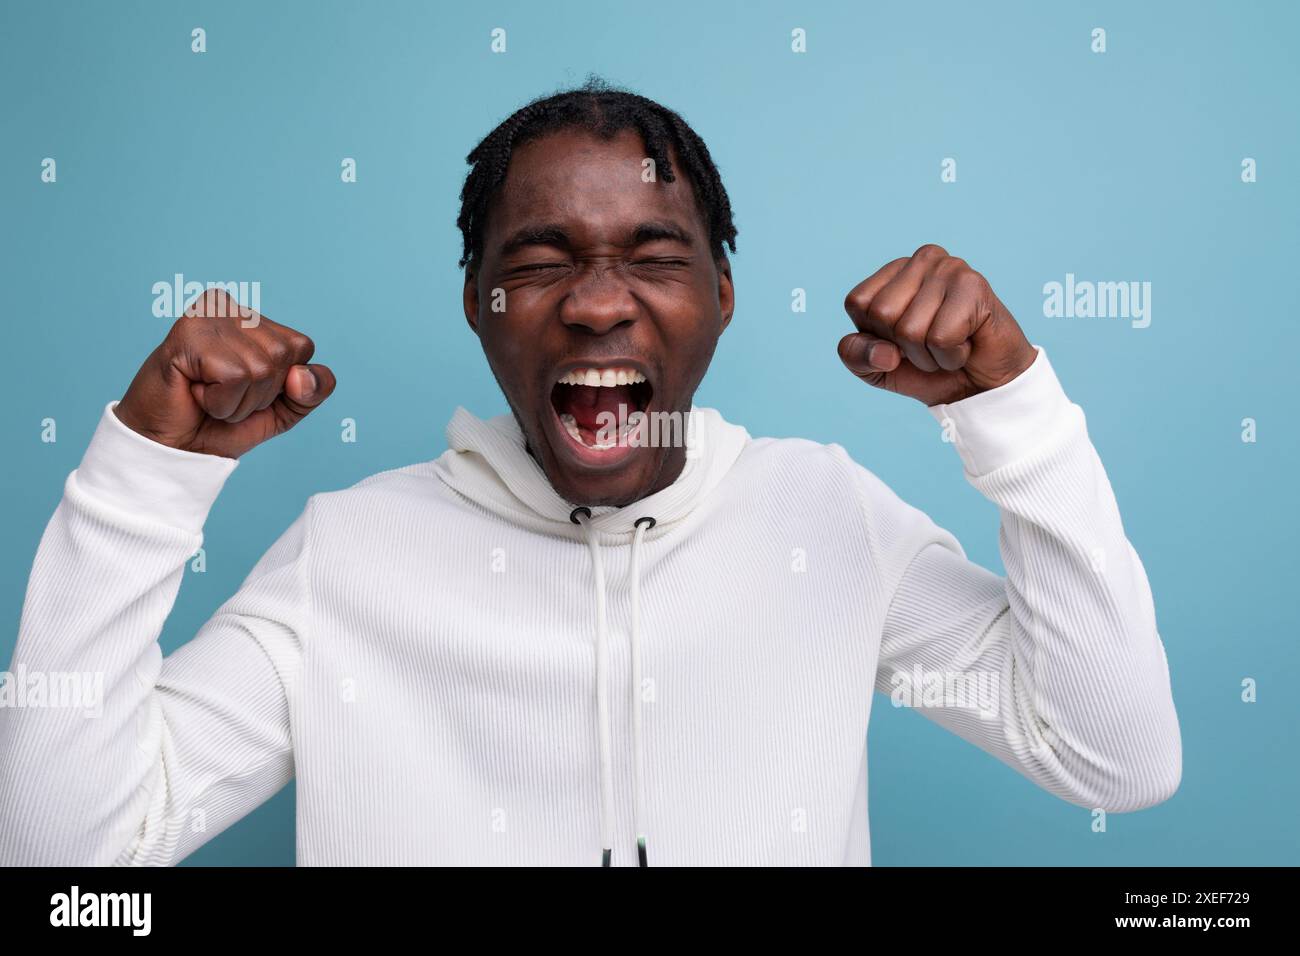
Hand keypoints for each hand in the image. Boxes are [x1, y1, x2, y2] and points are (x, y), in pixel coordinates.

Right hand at [115, 289, 336, 457]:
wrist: (175, 449)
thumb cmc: (222, 424)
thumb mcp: (284, 409)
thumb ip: (313, 390)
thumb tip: (302, 375)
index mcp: (254, 318)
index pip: (302, 347)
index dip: (282, 384)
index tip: (244, 389)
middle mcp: (231, 307)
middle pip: (282, 357)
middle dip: (258, 393)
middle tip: (221, 394)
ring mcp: (208, 315)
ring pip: (260, 369)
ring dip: (237, 400)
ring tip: (206, 395)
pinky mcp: (188, 332)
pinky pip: (234, 377)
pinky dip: (220, 402)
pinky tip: (194, 392)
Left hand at [838, 244, 1035, 405]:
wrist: (981, 387)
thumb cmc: (929, 369)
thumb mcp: (876, 367)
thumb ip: (856, 355)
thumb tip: (883, 351)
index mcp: (892, 271)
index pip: (857, 302)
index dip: (876, 335)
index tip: (902, 340)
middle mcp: (922, 259)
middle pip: (882, 314)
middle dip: (903, 347)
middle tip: (930, 344)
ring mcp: (950, 268)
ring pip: (910, 330)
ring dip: (929, 356)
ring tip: (950, 345)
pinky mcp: (974, 286)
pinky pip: (941, 338)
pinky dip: (950, 356)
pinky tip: (967, 344)